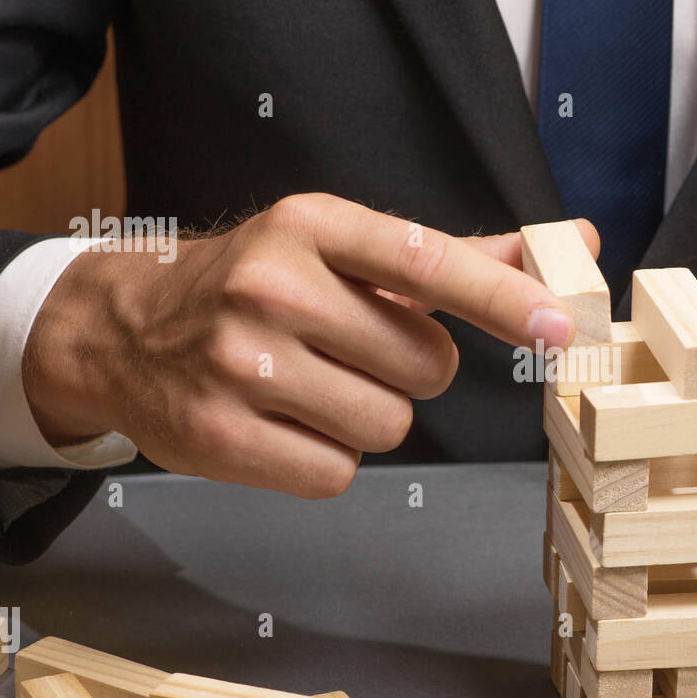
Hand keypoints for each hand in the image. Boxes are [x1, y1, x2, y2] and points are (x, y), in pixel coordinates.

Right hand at [24, 193, 594, 496]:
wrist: (125, 332)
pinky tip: (282, 424)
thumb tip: (570, 245)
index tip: (558, 325)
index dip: (501, 300)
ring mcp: (240, 364)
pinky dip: (324, 457)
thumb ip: (457, 258)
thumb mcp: (342, 250)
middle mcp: (272, 286)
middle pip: (426, 365)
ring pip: (388, 424)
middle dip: (410, 370)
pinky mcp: (220, 436)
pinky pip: (336, 471)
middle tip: (353, 351)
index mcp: (311, 226)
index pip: (427, 261)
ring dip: (367, 416)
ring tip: (309, 386)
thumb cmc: (257, 286)